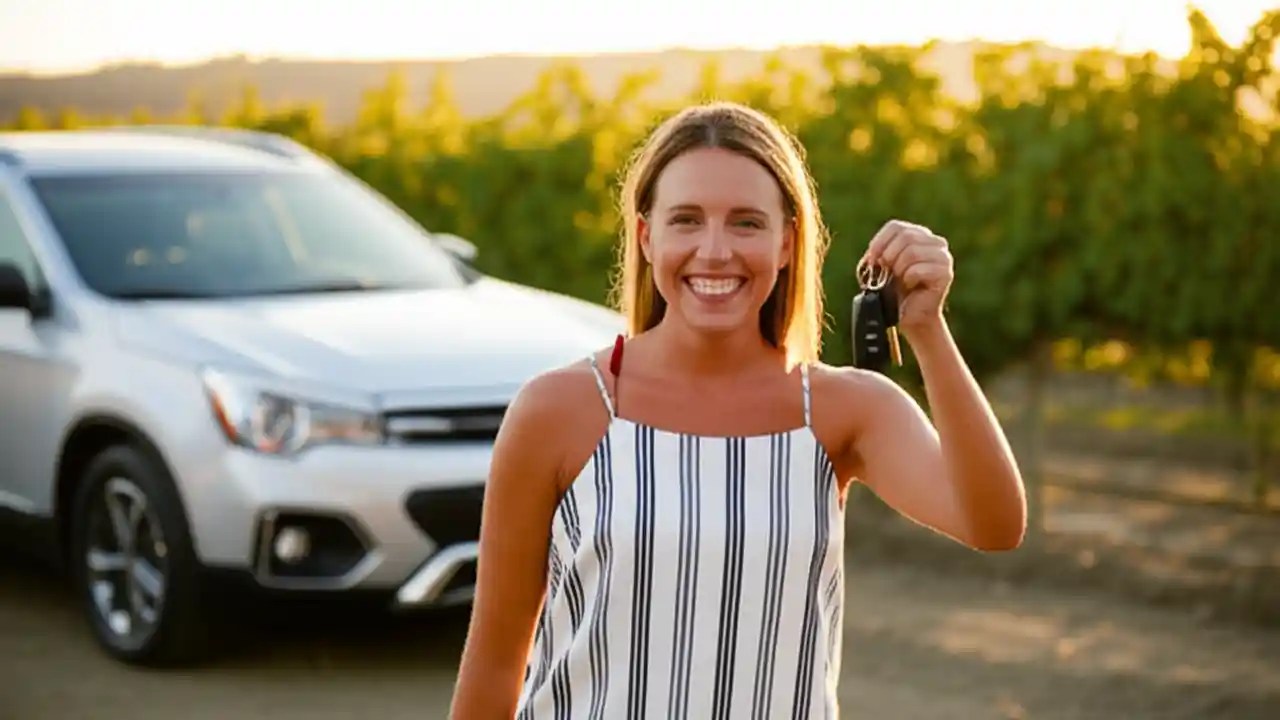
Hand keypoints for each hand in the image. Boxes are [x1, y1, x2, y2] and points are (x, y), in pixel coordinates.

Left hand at [861, 219, 952, 335]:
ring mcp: (943, 257)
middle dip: (889, 256)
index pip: (896, 227)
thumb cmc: (896, 290)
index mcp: (919, 235)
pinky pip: (918, 269)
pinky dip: (908, 279)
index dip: (880, 241)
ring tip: (900, 280)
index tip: (872, 259)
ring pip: (912, 252)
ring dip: (899, 269)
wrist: (911, 315)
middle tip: (887, 272)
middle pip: (906, 236)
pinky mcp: (945, 273)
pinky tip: (911, 285)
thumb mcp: (883, 267)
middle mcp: (935, 242)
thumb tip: (873, 254)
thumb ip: (879, 254)